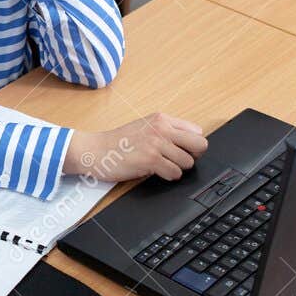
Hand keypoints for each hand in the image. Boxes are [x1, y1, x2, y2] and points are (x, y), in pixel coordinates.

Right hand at [62, 113, 207, 180]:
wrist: (95, 150)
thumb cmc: (118, 142)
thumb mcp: (144, 127)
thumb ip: (166, 130)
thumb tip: (190, 144)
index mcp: (162, 119)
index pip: (197, 131)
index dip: (192, 145)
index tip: (182, 150)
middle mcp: (161, 129)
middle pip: (200, 145)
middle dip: (193, 156)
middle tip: (178, 160)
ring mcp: (156, 144)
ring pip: (188, 162)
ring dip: (178, 168)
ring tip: (162, 166)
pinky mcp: (151, 160)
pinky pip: (175, 173)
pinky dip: (169, 176)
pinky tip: (156, 172)